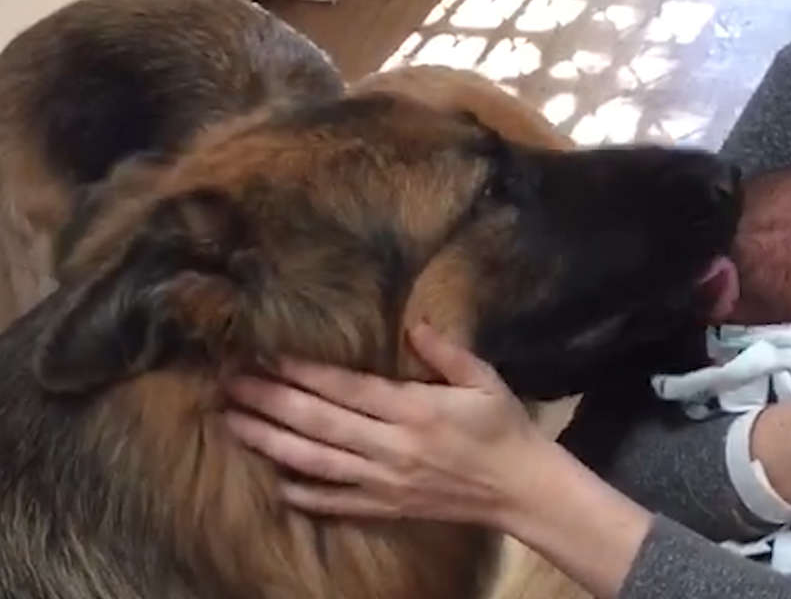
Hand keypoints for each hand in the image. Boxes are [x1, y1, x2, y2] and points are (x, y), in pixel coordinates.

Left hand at [222, 323, 543, 526]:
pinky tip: (276, 480)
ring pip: (316, 463)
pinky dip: (305, 494)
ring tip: (234, 424)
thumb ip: (446, 351)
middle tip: (230, 385)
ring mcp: (386, 481)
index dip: (305, 373)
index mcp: (415, 411)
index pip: (348, 389)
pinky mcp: (388, 507)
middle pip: (319, 424)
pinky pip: (337, 502)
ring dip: (271, 442)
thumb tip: (413, 322)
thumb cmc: (504, 428)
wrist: (520, 489)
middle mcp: (393, 448)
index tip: (268, 356)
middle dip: (271, 403)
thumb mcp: (485, 380)